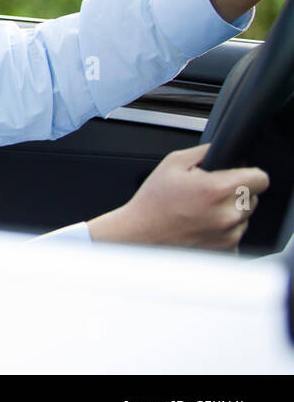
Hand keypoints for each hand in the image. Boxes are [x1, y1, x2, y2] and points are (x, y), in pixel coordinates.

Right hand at [87, 144, 268, 249]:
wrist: (140, 233)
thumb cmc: (153, 201)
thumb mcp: (173, 162)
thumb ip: (205, 152)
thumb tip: (225, 151)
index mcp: (218, 190)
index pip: (261, 178)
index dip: (248, 173)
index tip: (237, 175)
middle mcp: (228, 214)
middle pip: (253, 197)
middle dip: (235, 192)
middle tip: (208, 193)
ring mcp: (229, 235)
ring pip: (245, 216)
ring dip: (230, 211)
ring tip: (202, 210)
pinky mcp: (227, 250)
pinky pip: (236, 234)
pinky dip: (224, 230)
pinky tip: (202, 225)